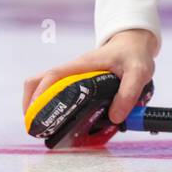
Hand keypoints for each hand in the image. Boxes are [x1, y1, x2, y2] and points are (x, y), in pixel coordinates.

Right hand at [22, 28, 158, 125]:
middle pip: (38, 82)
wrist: (133, 43)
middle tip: (37, 128)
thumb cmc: (134, 54)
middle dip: (32, 105)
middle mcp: (72, 70)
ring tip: (45, 128)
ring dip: (39, 106)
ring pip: (44, 88)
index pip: (54, 75)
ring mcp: (72, 76)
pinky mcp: (76, 83)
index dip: (41, 94)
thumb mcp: (139, 72)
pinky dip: (52, 106)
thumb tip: (114, 117)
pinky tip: (60, 122)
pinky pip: (56, 93)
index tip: (36, 114)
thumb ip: (129, 93)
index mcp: (83, 65)